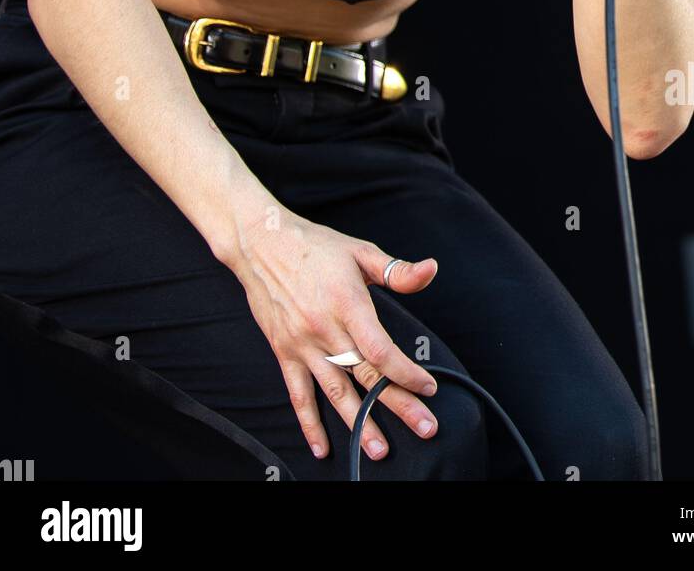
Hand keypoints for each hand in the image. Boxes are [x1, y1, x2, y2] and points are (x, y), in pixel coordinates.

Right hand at [226, 197, 439, 462]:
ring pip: (335, 392)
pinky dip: (309, 423)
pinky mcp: (285, 352)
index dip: (406, 373)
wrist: (261, 243)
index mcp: (347, 303)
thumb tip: (431, 270)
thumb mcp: (360, 251)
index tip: (429, 387)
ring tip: (379, 450)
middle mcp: (324, 329)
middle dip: (397, 405)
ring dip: (358, 423)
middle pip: (365, 376)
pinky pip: (298, 394)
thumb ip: (397, 270)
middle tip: (425, 428)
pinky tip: (322, 448)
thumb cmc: (316, 246)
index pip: (380, 350)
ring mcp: (303, 344)